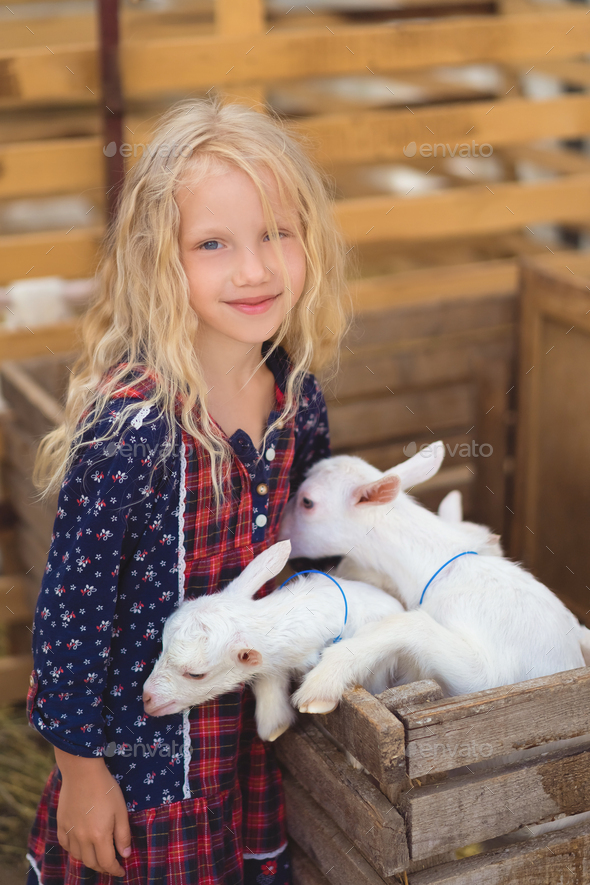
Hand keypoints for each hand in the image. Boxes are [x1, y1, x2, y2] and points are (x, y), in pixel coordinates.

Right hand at [54, 747, 131, 875]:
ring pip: (78, 856)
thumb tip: (125, 854)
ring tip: (98, 855)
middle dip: (103, 867)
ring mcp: (69, 832)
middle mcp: (82, 838)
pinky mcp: (61, 824)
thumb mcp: (121, 810)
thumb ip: (123, 835)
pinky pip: (66, 845)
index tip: (122, 871)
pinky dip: (74, 850)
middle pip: (91, 863)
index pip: (107, 863)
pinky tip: (81, 845)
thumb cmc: (106, 788)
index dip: (115, 870)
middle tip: (112, 863)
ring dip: (89, 860)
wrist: (82, 771)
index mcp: (99, 836)